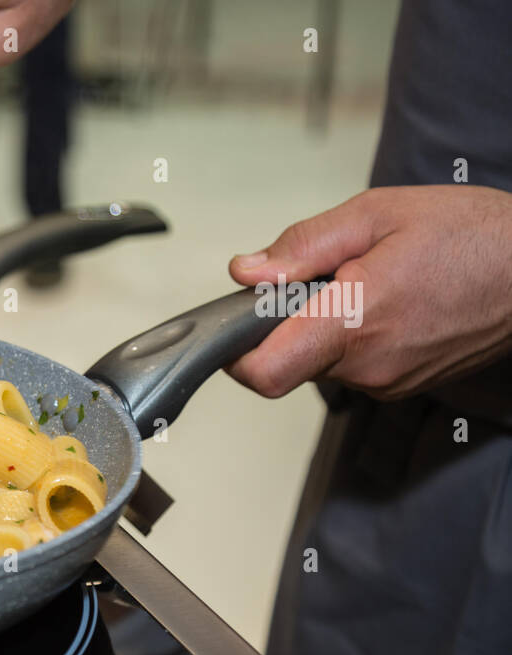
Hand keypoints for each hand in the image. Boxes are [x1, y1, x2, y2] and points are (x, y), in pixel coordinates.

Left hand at [227, 185, 511, 400]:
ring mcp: (387, 381)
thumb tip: (249, 272)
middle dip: (286, 322)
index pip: (264, 372)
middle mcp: (368, 365)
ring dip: (324, 326)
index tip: (237, 322)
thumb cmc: (475, 237)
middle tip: (322, 277)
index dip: (235, 352)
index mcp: (354, 322)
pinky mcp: (401, 385)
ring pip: (319, 362)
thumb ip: (303, 246)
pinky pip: (352, 365)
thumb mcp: (379, 214)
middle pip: (286, 362)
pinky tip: (388, 302)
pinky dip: (352, 336)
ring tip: (369, 282)